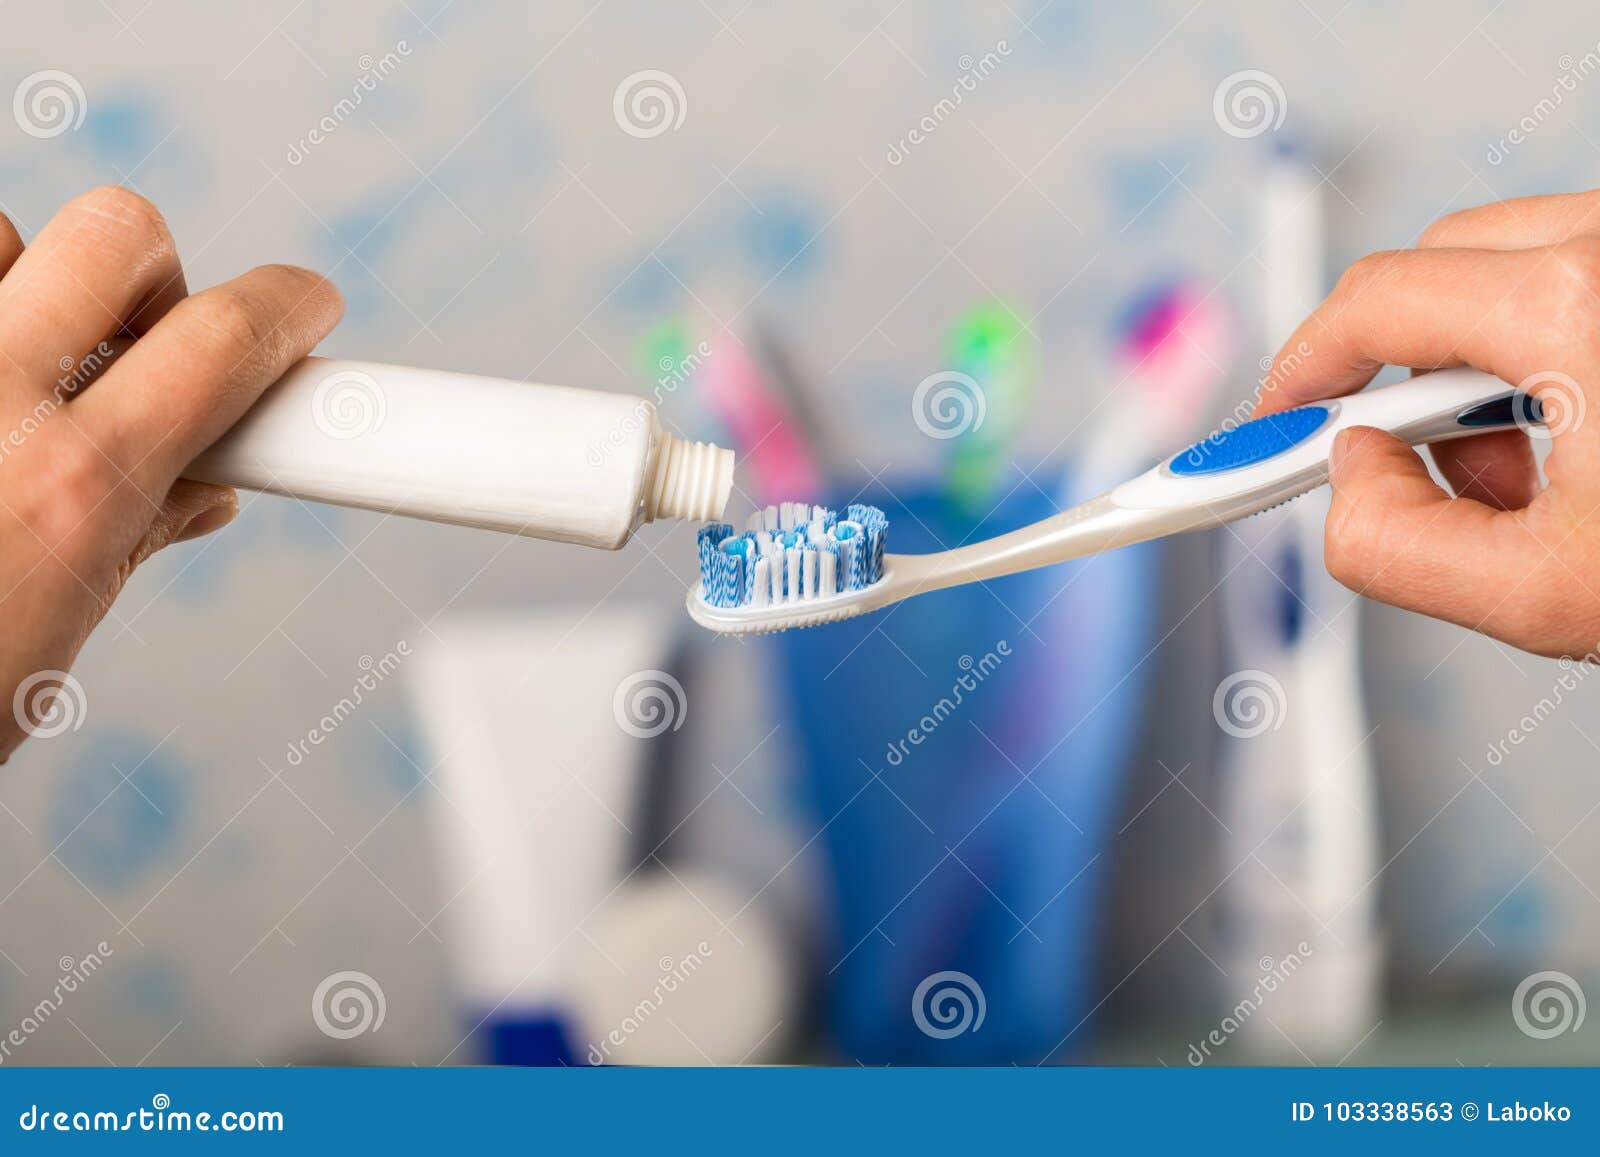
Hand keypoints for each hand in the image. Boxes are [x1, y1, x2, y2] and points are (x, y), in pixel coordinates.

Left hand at [0, 186, 341, 758]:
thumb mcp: (54, 630)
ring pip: (0, 235)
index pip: (227, 342)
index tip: (304, 310)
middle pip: (119, 232)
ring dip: (30, 289)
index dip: (290, 312)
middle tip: (146, 351)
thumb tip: (200, 484)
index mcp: (68, 486)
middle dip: (158, 281)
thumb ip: (134, 531)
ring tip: (18, 379)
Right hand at [1255, 188, 1599, 658]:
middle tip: (1416, 475)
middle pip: (1439, 270)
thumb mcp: (1548, 598)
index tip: (1272, 424)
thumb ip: (1389, 542)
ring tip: (1543, 482)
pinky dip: (1555, 364)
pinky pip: (1580, 284)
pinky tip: (1593, 451)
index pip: (1375, 302)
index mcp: (1585, 307)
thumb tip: (1346, 475)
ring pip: (1512, 274)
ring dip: (1488, 379)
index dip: (1300, 370)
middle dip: (1404, 381)